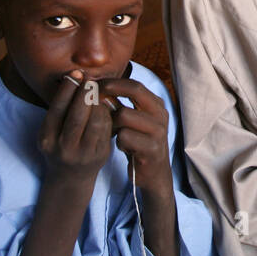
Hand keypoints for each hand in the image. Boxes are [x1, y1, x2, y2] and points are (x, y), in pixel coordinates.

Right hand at [37, 69, 112, 184]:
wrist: (70, 177)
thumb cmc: (60, 144)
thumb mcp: (51, 129)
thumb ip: (60, 108)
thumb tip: (76, 75)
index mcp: (47, 138)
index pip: (57, 109)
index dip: (67, 88)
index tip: (76, 73)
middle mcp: (63, 148)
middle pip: (77, 116)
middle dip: (85, 94)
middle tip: (90, 80)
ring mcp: (83, 154)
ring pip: (95, 123)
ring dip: (98, 104)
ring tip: (97, 93)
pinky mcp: (99, 156)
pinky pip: (106, 130)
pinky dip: (106, 115)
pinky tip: (104, 107)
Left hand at [97, 76, 172, 192]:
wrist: (153, 173)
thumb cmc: (138, 143)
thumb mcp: (132, 121)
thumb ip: (120, 105)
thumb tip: (98, 88)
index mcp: (157, 105)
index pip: (135, 84)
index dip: (114, 82)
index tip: (95, 85)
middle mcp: (161, 115)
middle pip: (134, 91)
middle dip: (111, 91)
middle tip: (96, 97)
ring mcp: (159, 131)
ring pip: (124, 114)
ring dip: (112, 123)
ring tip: (114, 132)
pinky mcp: (153, 148)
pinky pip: (124, 136)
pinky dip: (119, 141)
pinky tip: (124, 147)